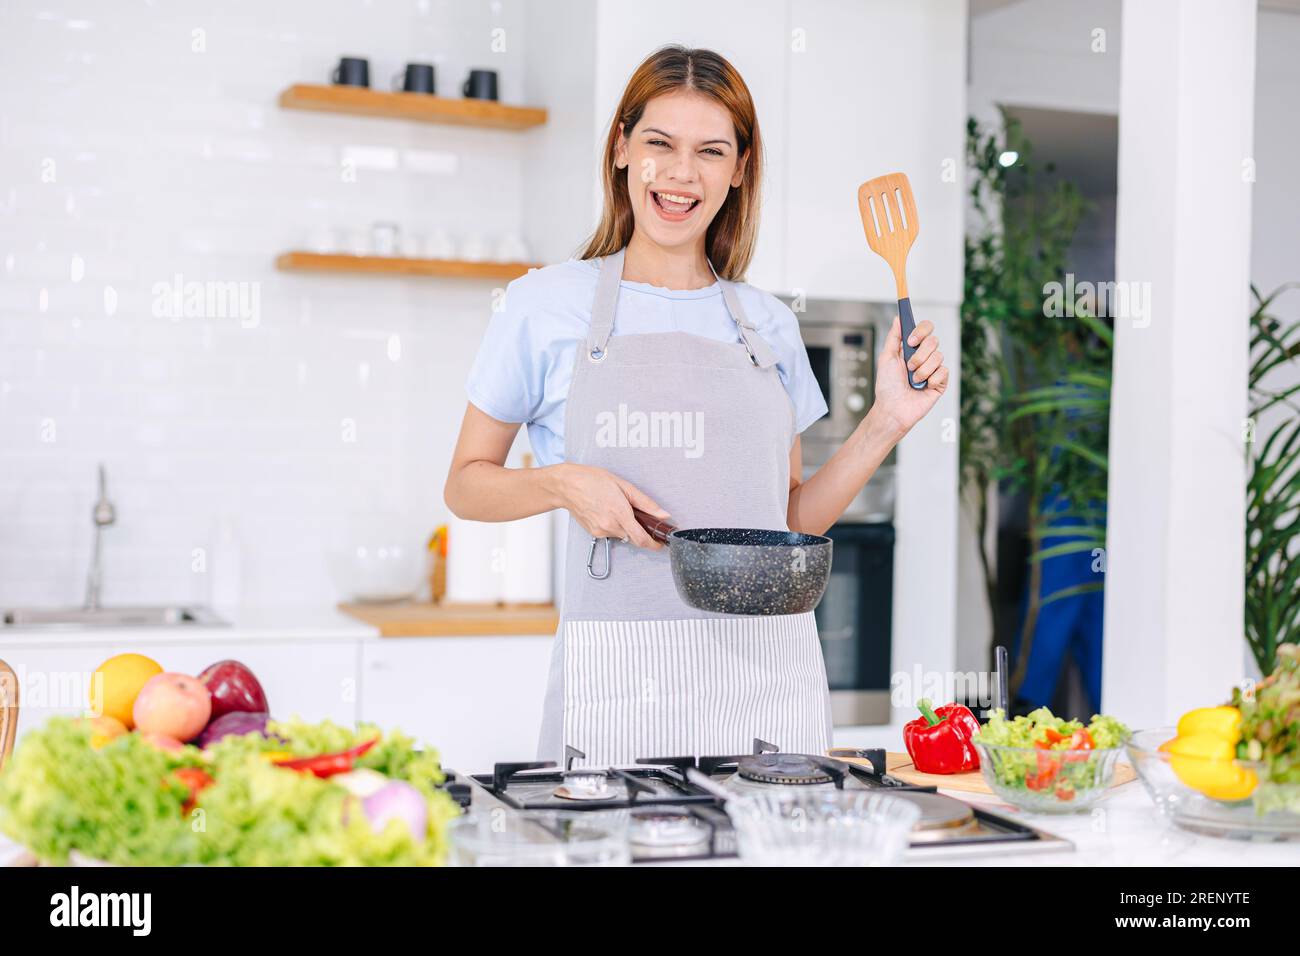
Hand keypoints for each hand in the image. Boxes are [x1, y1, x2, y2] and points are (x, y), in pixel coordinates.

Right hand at [552, 463, 668, 549]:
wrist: (567, 486)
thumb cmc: (592, 480)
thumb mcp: (624, 486)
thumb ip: (645, 503)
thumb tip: (662, 514)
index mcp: (620, 513)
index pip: (641, 539)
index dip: (653, 544)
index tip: (659, 544)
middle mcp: (610, 526)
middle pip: (633, 537)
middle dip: (638, 529)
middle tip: (635, 514)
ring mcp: (600, 531)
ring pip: (622, 535)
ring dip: (624, 526)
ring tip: (615, 508)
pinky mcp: (594, 533)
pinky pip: (610, 533)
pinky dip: (613, 525)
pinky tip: (606, 512)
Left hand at [872, 313, 948, 437]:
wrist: (893, 409)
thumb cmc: (887, 386)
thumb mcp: (886, 358)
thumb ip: (894, 337)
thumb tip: (898, 318)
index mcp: (912, 348)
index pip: (925, 329)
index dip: (921, 331)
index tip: (910, 341)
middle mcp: (925, 356)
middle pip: (933, 340)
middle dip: (919, 355)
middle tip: (909, 367)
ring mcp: (934, 368)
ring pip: (938, 356)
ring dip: (922, 370)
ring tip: (913, 380)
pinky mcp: (941, 381)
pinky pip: (943, 371)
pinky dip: (931, 379)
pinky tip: (923, 387)